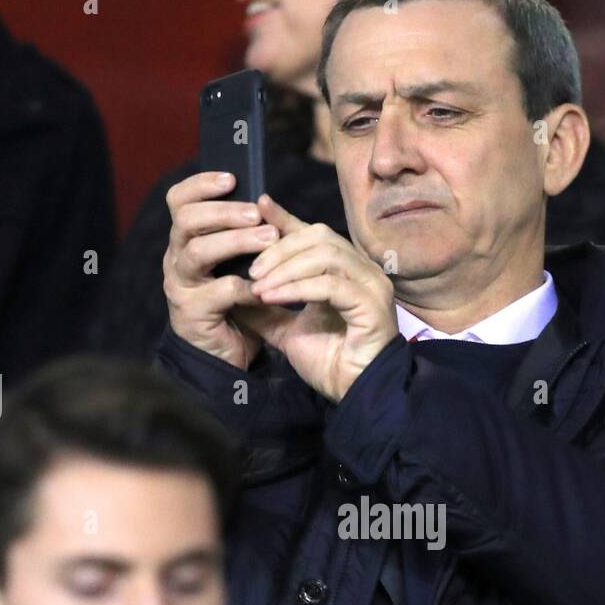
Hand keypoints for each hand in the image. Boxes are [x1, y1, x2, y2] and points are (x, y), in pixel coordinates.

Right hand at [163, 172, 282, 368]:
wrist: (229, 352)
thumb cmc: (237, 302)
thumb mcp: (241, 263)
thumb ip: (247, 235)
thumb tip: (267, 201)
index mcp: (186, 240)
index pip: (178, 200)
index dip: (201, 184)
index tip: (232, 178)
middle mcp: (176, 258)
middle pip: (186, 220)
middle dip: (224, 212)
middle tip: (256, 213)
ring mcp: (180, 286)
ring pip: (198, 252)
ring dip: (236, 242)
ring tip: (270, 239)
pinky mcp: (192, 313)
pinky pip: (218, 292)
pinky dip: (244, 287)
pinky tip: (264, 287)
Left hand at [246, 195, 399, 401]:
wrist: (356, 395)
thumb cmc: (330, 363)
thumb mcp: (288, 329)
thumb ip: (266, 308)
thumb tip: (233, 290)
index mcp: (346, 272)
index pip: (313, 234)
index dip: (284, 220)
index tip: (257, 210)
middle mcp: (363, 272)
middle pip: (319, 236)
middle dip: (279, 249)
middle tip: (252, 271)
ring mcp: (371, 285)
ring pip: (325, 255)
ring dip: (285, 268)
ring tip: (258, 286)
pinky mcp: (371, 304)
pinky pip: (330, 284)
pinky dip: (297, 287)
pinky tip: (273, 297)